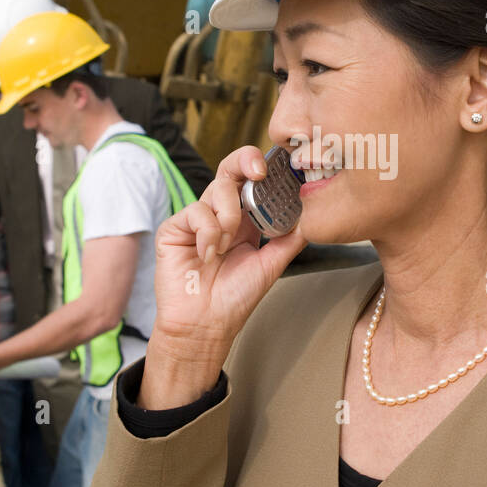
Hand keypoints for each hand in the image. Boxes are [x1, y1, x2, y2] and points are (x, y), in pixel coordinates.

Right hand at [147, 146, 307, 394]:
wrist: (207, 325)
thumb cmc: (235, 298)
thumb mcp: (271, 264)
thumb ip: (289, 239)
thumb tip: (311, 216)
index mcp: (244, 220)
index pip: (252, 182)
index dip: (264, 168)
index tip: (280, 168)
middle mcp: (220, 214)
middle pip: (230, 169)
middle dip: (245, 161)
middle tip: (259, 171)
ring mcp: (196, 219)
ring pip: (217, 189)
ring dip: (229, 216)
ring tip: (227, 246)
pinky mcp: (174, 228)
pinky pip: (196, 212)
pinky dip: (208, 232)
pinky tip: (208, 255)